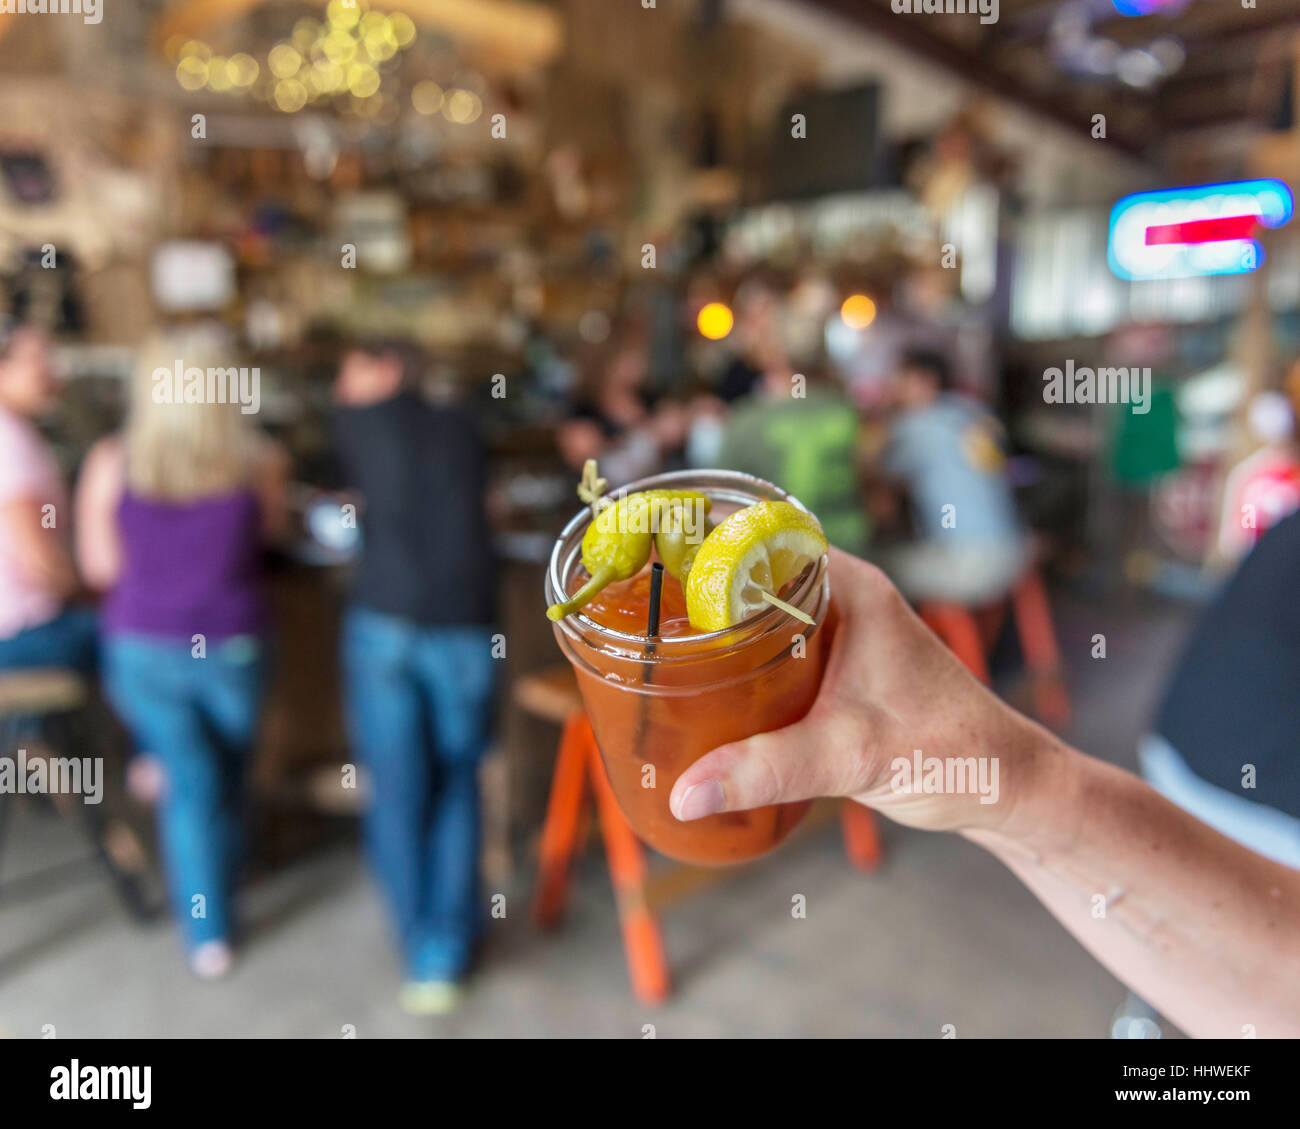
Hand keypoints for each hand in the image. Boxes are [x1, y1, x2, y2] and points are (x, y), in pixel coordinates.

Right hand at [669, 548, 1067, 835]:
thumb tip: (683, 793)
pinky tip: (695, 679)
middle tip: (622, 598)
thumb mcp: (849, 756)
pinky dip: (731, 651)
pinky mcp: (836, 665)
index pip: (758, 532)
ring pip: (755, 605)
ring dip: (708, 616)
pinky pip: (769, 641)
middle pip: (746, 565)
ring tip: (643, 632)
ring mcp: (838, 629)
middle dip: (686, 576)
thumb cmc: (952, 751)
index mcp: (848, 587)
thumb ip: (766, 769)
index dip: (694, 531)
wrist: (1004, 783)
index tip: (636, 543)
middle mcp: (840, 595)